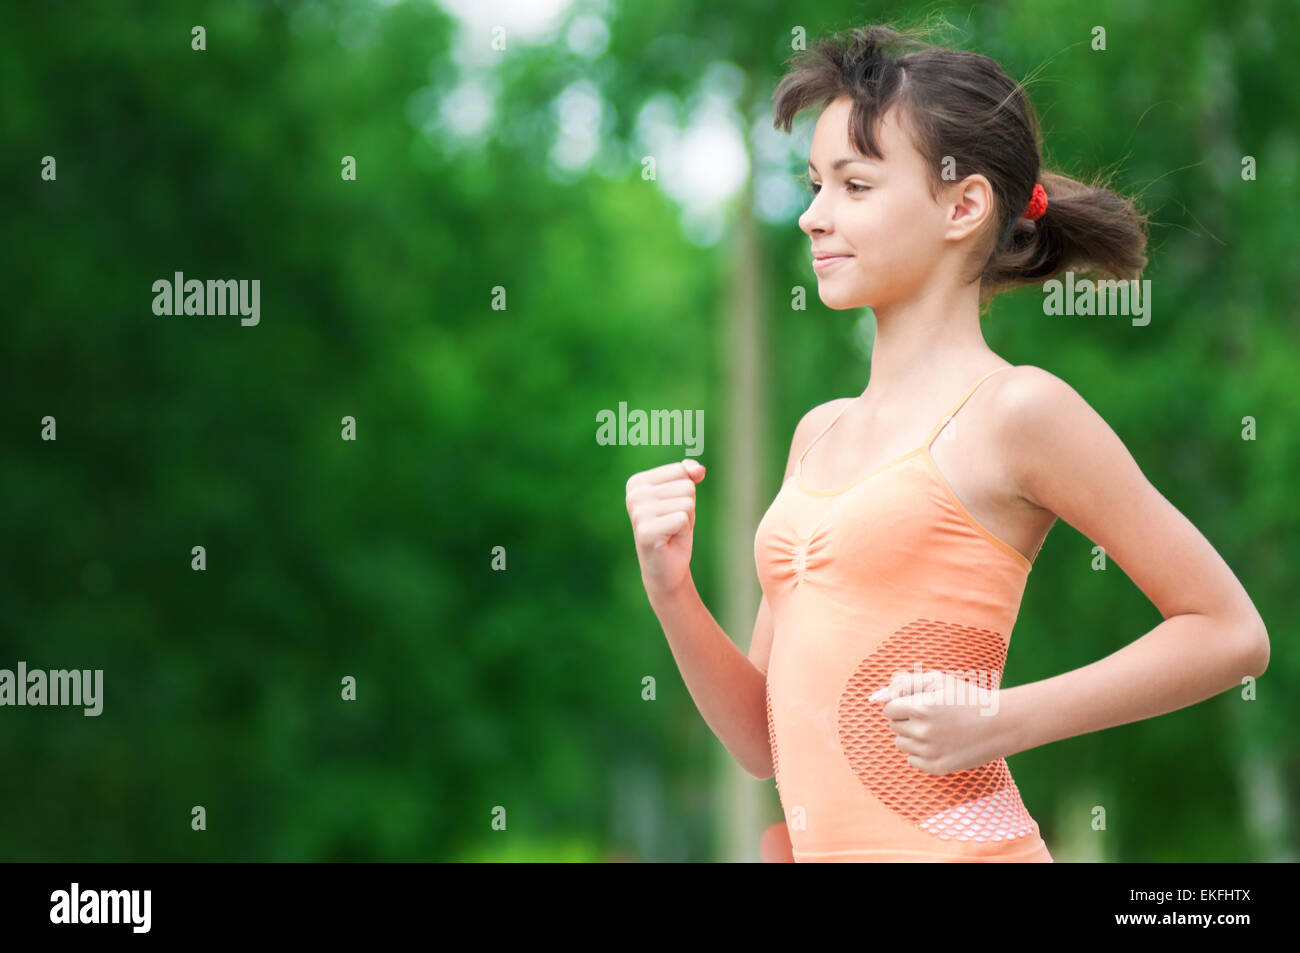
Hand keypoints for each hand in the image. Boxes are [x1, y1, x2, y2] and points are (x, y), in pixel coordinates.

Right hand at [625, 458, 705, 598]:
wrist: (667, 567)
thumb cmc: (674, 528)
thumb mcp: (684, 496)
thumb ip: (689, 473)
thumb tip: (698, 470)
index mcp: (637, 482)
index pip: (680, 470)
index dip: (685, 492)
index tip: (671, 509)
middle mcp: (634, 494)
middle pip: (686, 486)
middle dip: (687, 507)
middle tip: (673, 523)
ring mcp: (638, 513)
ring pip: (687, 502)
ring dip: (687, 520)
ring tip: (672, 531)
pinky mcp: (646, 531)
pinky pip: (683, 519)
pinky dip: (684, 532)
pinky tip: (671, 540)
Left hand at [869, 669, 1008, 774]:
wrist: (1001, 724)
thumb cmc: (966, 698)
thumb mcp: (937, 681)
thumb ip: (903, 683)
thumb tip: (875, 697)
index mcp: (920, 707)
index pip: (889, 709)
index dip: (903, 704)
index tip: (920, 703)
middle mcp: (922, 732)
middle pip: (894, 726)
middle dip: (907, 720)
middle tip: (933, 715)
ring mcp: (930, 753)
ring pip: (901, 744)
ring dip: (912, 736)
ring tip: (937, 729)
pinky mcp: (938, 768)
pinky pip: (913, 761)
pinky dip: (921, 753)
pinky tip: (940, 744)